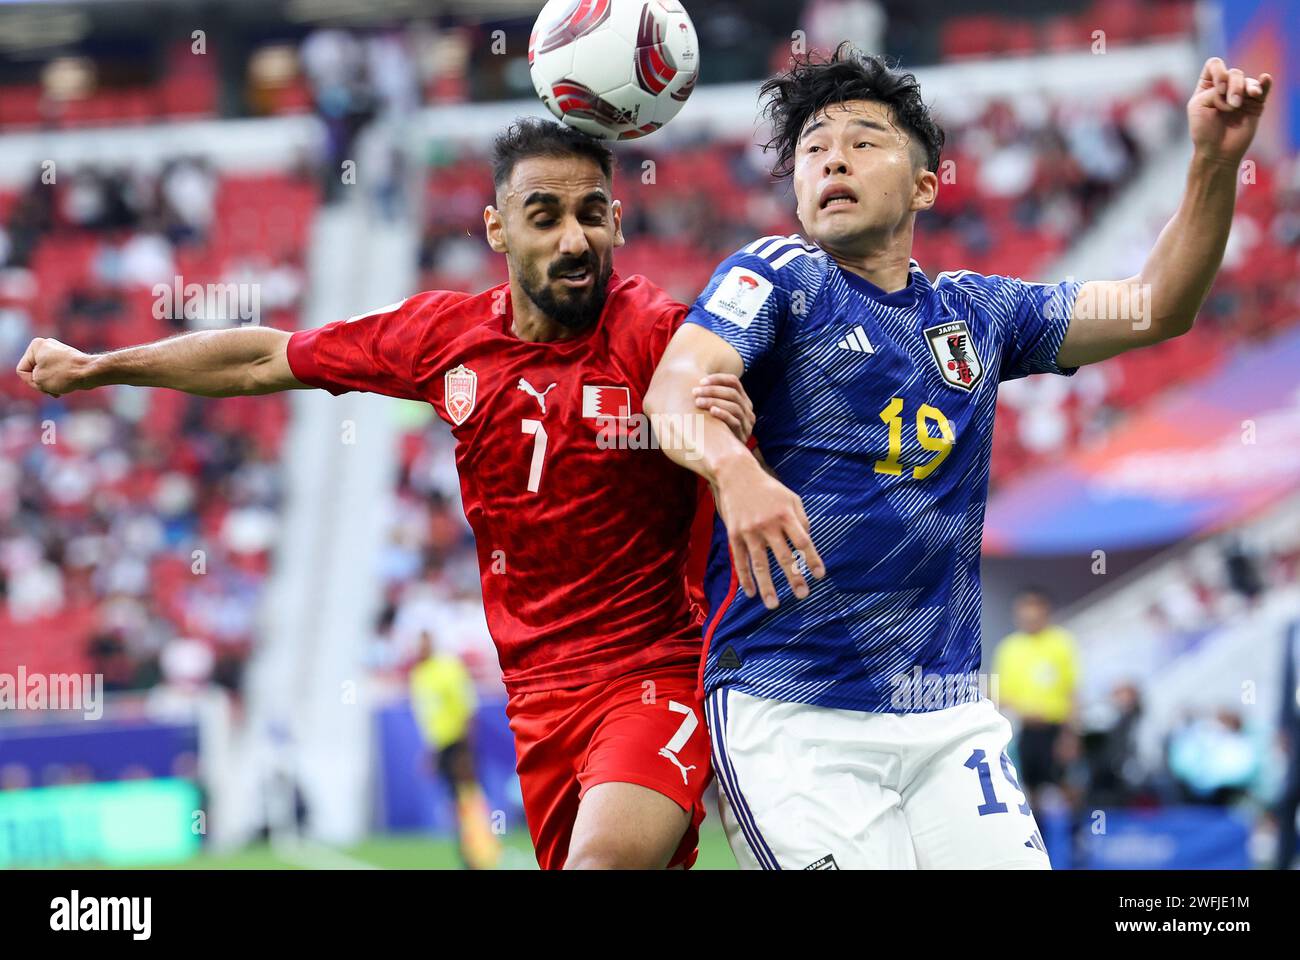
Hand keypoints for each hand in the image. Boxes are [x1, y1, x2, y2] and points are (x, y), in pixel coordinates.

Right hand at [16, 338, 92, 396]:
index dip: (30, 381)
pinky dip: (59, 381)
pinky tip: (65, 387)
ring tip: (60, 388)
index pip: (22, 370)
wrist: (90, 372)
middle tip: (52, 388)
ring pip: (45, 374)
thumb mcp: (38, 380)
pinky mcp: (67, 359)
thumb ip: (32, 378)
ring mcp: (57, 352)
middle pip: (34, 371)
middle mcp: (46, 345)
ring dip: (50, 384)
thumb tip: (43, 374)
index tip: (43, 383)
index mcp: (36, 345)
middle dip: (41, 383)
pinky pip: (56, 373)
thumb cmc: (63, 374)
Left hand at [694, 373, 754, 442]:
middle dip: (712, 390)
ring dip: (714, 401)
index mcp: (743, 400)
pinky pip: (735, 422)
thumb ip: (712, 398)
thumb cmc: (716, 428)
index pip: (734, 382)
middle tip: (695, 392)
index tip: (700, 381)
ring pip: (734, 406)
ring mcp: (747, 423)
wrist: (728, 455)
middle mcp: (748, 409)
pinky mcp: (743, 435)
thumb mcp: (717, 411)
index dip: (718, 379)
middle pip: (732, 393)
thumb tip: (694, 383)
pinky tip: (712, 411)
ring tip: (698, 402)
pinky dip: (723, 414)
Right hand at [713, 454, 824, 608]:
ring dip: (767, 587)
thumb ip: (801, 520)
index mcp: (786, 514)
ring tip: (773, 605)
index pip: (803, 542)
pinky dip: (745, 578)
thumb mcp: (790, 497)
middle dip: (794, 578)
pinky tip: (750, 593)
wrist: (736, 474)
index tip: (820, 576)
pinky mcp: (734, 534)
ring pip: (760, 564)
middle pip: (784, 556)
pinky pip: (740, 561)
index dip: (812, 559)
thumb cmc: (768, 488)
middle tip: (802, 595)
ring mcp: (750, 531)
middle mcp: (768, 524)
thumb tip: (808, 544)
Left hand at [1188, 57, 1270, 165]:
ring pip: (1247, 80)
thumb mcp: (1198, 105)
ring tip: (1238, 105)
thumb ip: (1213, 90)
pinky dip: (1264, 83)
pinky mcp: (1255, 104)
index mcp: (1208, 86)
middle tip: (1230, 104)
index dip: (1218, 71)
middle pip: (1234, 72)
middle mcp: (1225, 88)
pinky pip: (1263, 88)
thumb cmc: (1204, 131)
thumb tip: (1239, 88)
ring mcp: (1241, 95)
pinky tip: (1264, 79)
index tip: (1217, 90)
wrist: (1218, 152)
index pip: (1215, 64)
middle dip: (1232, 86)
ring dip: (1243, 90)